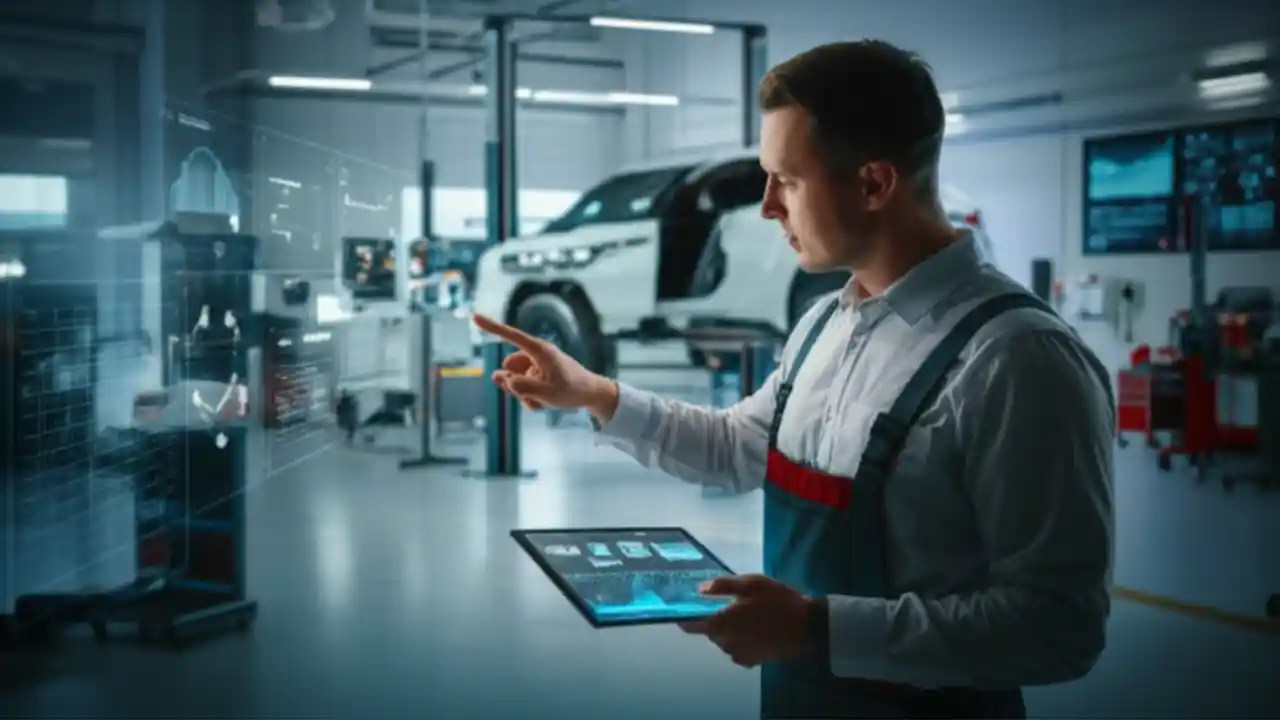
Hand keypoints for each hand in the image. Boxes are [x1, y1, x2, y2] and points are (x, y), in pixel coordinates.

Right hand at [472, 313, 619, 421]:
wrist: (591, 394)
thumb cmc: (571, 390)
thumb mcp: (546, 393)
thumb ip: (521, 387)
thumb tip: (503, 378)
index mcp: (539, 350)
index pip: (510, 336)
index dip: (492, 327)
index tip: (475, 317)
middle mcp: (535, 354)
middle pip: (508, 369)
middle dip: (514, 386)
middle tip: (533, 396)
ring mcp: (534, 365)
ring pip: (514, 381)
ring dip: (523, 394)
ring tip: (543, 400)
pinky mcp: (536, 374)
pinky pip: (523, 387)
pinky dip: (530, 397)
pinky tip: (544, 402)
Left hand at [678, 574, 813, 667]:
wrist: (807, 627)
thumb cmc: (778, 601)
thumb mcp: (751, 584)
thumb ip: (722, 586)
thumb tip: (700, 590)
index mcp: (722, 623)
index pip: (690, 625)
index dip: (685, 616)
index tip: (686, 607)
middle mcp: (726, 642)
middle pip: (710, 631)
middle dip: (716, 619)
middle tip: (733, 604)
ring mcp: (738, 654)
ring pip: (724, 640)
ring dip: (730, 629)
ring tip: (750, 615)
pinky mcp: (752, 661)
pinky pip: (738, 649)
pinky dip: (742, 640)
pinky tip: (757, 629)